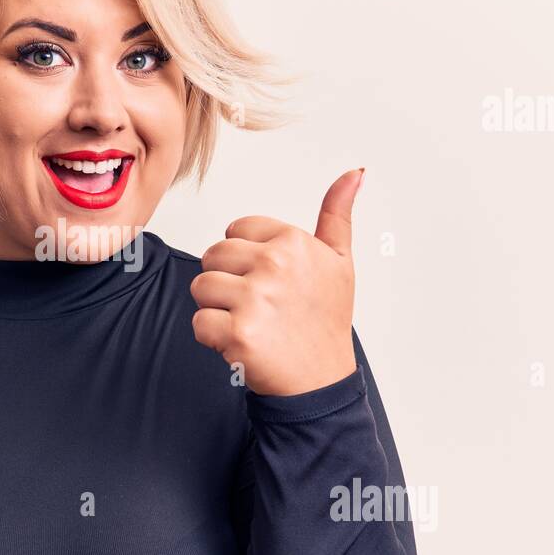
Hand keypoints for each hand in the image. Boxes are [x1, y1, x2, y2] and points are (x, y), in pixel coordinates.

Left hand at [191, 168, 363, 395]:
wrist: (321, 380)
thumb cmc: (325, 320)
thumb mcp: (340, 261)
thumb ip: (337, 214)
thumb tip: (354, 173)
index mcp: (293, 241)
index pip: (235, 231)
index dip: (245, 259)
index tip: (269, 281)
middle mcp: (274, 265)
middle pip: (212, 257)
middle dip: (227, 282)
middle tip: (257, 305)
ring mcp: (255, 299)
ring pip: (200, 288)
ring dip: (217, 309)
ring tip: (250, 322)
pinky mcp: (237, 333)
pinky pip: (198, 323)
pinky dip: (212, 338)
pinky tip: (241, 342)